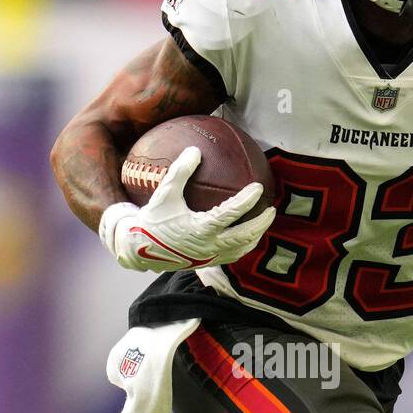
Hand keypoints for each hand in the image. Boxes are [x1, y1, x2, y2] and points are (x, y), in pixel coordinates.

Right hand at [99, 145, 274, 271]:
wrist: (141, 249)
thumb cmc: (153, 219)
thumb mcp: (164, 194)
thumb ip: (180, 172)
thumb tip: (195, 150)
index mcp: (199, 229)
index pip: (230, 214)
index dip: (246, 201)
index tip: (258, 188)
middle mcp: (208, 246)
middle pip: (243, 236)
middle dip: (261, 223)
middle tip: (272, 209)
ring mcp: (209, 257)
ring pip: (240, 249)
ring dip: (255, 237)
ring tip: (264, 224)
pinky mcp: (207, 263)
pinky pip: (231, 256)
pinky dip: (243, 246)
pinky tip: (247, 236)